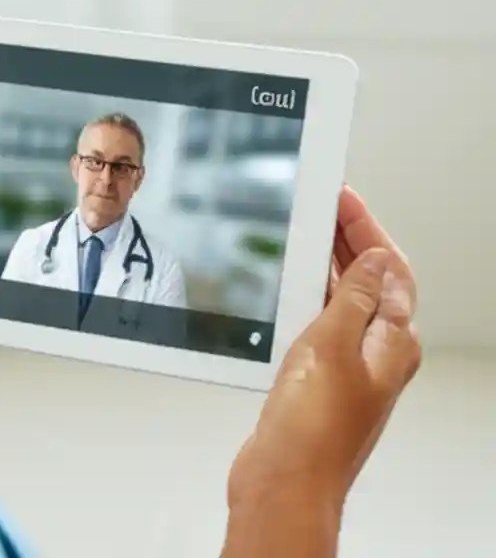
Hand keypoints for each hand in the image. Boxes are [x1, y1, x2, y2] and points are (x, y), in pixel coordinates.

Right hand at [228, 187, 421, 512]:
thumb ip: (353, 296)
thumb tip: (373, 258)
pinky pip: (319, 326)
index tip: (343, 198)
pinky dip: (304, 300)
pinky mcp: (317, 382)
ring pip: (342, 303)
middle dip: (348, 241)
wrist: (284, 479)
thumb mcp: (333, 342)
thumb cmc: (313, 428)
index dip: (367, 228)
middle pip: (369, 283)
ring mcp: (347, 369)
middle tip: (323, 207)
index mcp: (393, 341)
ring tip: (303, 237)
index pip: (390, 269)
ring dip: (324, 269)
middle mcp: (376, 354)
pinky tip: (284, 293)